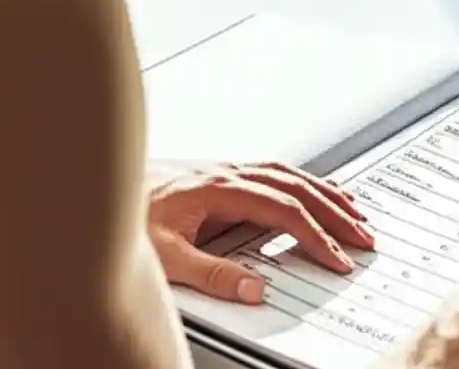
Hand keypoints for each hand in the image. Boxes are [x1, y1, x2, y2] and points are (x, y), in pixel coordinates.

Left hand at [145, 160, 374, 304]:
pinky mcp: (218, 173)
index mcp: (219, 188)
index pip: (284, 212)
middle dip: (335, 214)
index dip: (316, 236)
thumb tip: (256, 289)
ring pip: (289, 175)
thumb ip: (211, 274)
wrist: (95, 182)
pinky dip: (303, 181)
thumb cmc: (126, 215)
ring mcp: (224, 169)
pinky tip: (313, 188)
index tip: (337, 258)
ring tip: (354, 211)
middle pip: (296, 189)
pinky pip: (274, 171)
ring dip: (325, 193)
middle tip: (364, 237)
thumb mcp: (164, 255)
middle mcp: (227, 173)